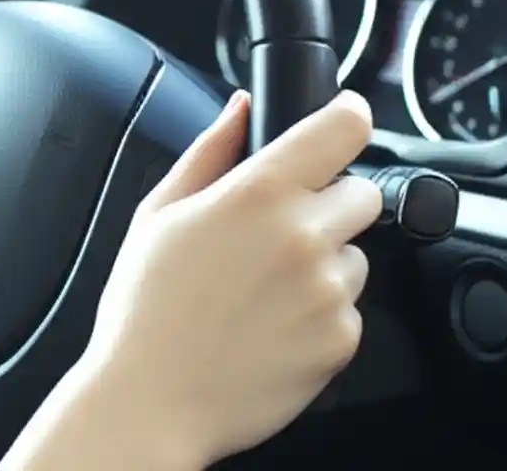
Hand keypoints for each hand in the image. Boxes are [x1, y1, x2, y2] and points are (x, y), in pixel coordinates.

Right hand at [79, 90, 380, 466]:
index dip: (346, 119)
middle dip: (328, 205)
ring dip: (324, 264)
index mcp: (258, 193)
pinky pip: (349, 309)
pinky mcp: (342, 339)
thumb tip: (241, 107)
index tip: (341, 123)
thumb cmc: (144, 309)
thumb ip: (210, 151)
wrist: (150, 400)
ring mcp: (328, 290)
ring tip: (262, 292)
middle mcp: (304, 235)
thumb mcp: (158, 214)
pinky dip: (319, 315)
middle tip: (274, 236)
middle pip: (362, 194)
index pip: (343, 128)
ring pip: (355, 255)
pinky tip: (270, 327)